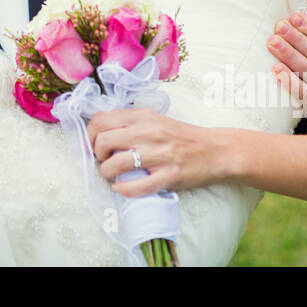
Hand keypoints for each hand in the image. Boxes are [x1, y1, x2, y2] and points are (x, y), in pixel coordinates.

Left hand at [86, 108, 228, 196]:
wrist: (216, 150)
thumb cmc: (182, 137)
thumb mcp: (155, 120)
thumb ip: (131, 123)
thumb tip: (101, 132)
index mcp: (143, 116)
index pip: (101, 119)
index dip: (90, 134)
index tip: (94, 145)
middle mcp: (149, 132)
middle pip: (103, 141)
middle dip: (96, 155)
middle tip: (104, 161)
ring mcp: (159, 155)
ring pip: (116, 164)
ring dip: (107, 173)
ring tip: (112, 176)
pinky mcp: (169, 176)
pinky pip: (137, 186)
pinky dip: (123, 189)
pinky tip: (122, 188)